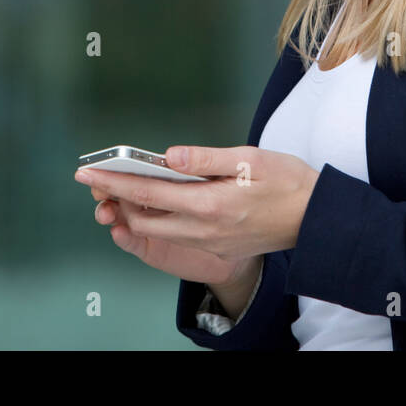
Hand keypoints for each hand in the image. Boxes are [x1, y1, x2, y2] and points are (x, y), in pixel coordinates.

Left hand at [75, 145, 319, 263]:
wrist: (316, 219)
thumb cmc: (288, 183)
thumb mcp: (249, 159)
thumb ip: (205, 159)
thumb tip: (168, 156)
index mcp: (210, 205)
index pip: (149, 192)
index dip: (114, 181)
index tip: (89, 172)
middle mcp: (205, 229)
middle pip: (144, 217)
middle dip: (116, 198)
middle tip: (97, 179)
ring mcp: (210, 243)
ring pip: (158, 229)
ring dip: (135, 210)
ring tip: (120, 189)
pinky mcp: (218, 248)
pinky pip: (176, 236)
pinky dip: (158, 219)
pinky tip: (156, 203)